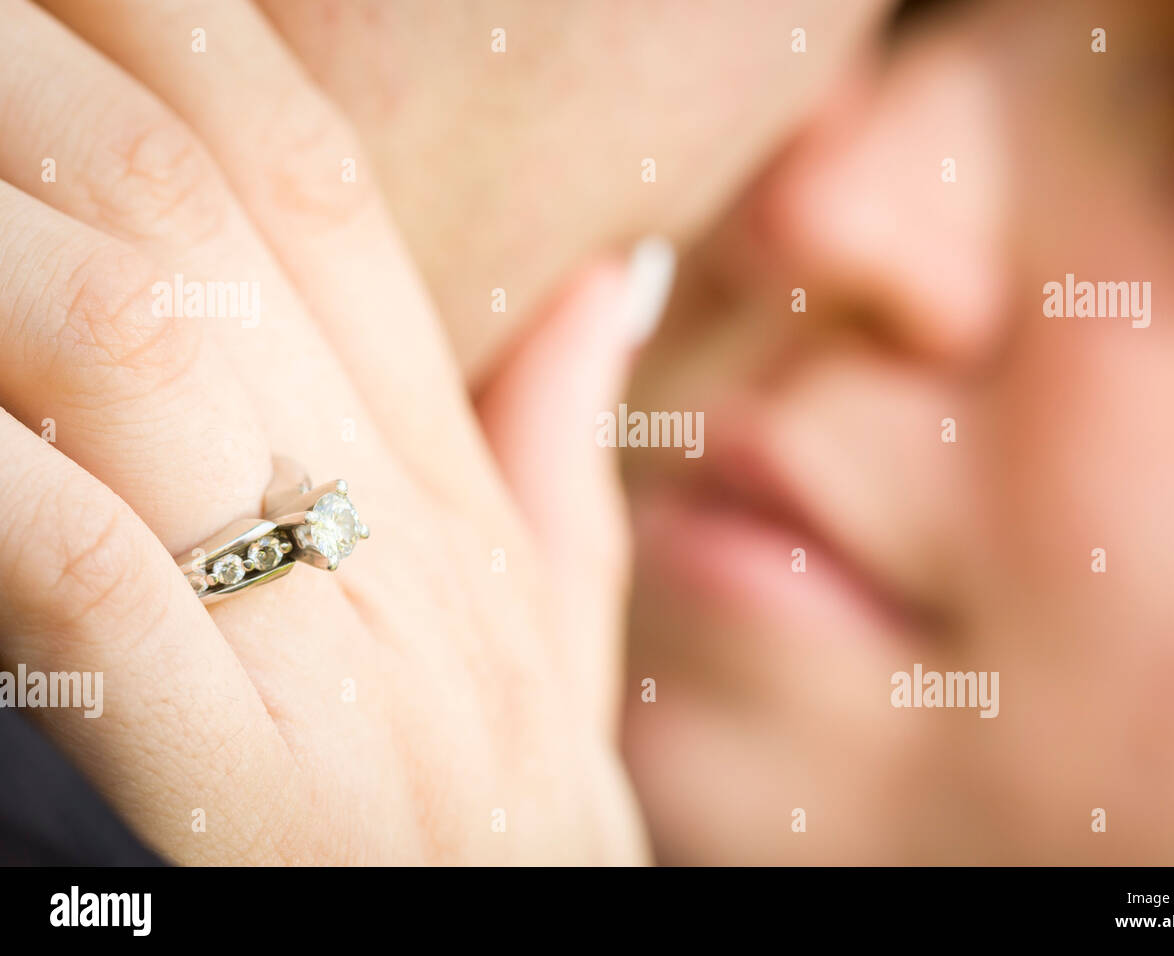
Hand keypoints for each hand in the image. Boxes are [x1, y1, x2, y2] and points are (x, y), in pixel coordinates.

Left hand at [0, 0, 658, 862]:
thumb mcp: (555, 646)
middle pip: (211, 222)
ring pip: (138, 348)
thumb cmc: (495, 843)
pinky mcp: (251, 796)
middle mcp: (404, 545)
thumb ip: (563, 449)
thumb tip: (624, 270)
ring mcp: (332, 665)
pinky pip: (82, 565)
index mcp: (456, 496)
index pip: (320, 196)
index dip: (198, 38)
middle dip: (48, 74)